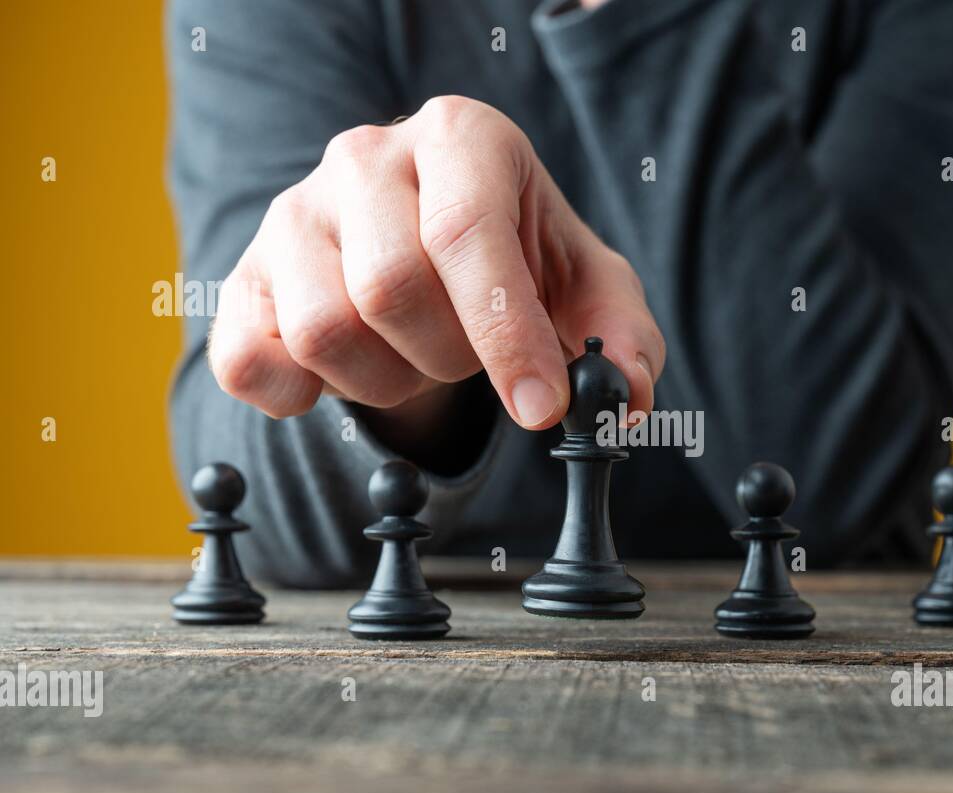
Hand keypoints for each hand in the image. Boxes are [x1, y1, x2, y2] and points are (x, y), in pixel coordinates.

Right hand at [208, 96, 663, 431]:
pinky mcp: (242, 278)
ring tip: (415, 358)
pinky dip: (301, 396)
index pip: (467, 232)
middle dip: (450, 357)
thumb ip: (623, 337)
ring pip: (324, 332)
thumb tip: (624, 400)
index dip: (505, 334)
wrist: (432, 250)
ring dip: (388, 381)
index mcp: (460, 137)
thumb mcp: (588, 288)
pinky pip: (246, 363)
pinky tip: (346, 375)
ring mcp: (292, 214)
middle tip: (470, 356)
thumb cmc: (518, 262)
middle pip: (392, 289)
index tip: (541, 408)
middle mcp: (364, 157)